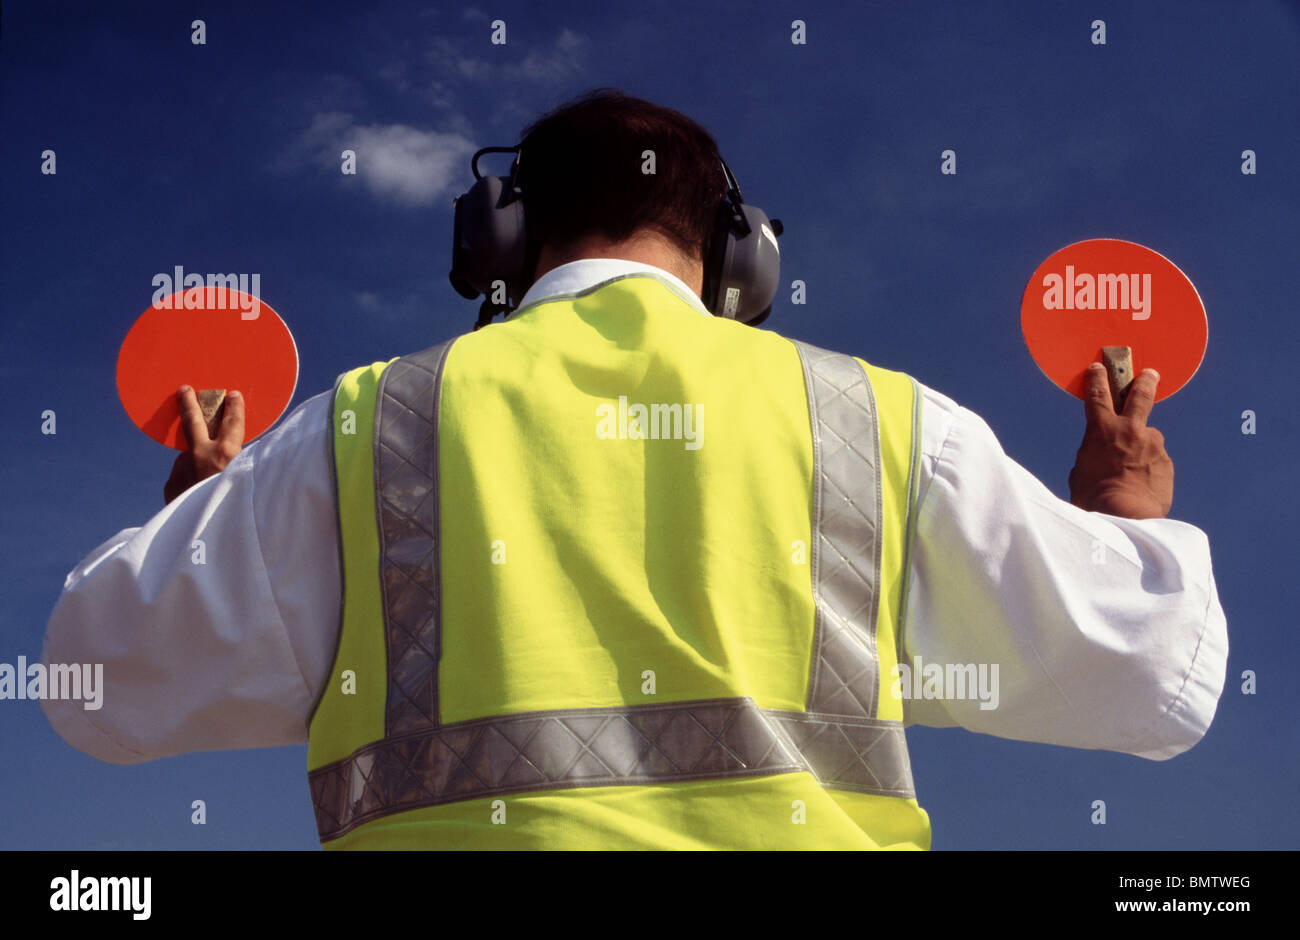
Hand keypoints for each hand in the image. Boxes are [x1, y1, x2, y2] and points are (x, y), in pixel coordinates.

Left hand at [163, 387, 245, 503]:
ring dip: (194, 462)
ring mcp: (182, 471)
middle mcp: (201, 457)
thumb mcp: (245, 483)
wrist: (208, 542)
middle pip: (193, 421)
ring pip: (188, 458)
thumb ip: (233, 465)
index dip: (234, 407)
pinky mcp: (171, 487)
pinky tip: (196, 498)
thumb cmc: (236, 510)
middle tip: (183, 390)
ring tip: (207, 481)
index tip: (233, 395)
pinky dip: (188, 482)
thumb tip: (220, 459)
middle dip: (189, 404)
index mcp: (226, 454)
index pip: (232, 422)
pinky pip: (182, 478)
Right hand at [1068, 365, 1172, 518]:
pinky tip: (1141, 485)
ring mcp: (1153, 445)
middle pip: (1141, 396)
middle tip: (1150, 374)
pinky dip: (1149, 469)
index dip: (1098, 379)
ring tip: (1133, 470)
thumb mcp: (1081, 472)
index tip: (1099, 367)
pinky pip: (1157, 461)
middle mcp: (1131, 431)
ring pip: (1149, 439)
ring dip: (1143, 447)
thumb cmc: (1093, 497)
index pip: (1099, 395)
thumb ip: (1092, 456)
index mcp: (1102, 430)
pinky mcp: (1167, 463)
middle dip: (1145, 382)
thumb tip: (1102, 456)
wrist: (1125, 516)